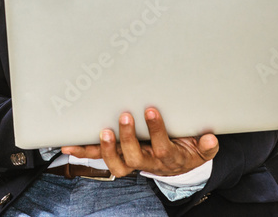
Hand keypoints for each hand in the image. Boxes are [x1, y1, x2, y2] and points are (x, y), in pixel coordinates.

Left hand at [60, 107, 217, 177]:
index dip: (156, 130)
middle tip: (125, 115)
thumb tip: (210, 138)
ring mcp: (131, 160)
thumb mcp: (201, 151)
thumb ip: (206, 146)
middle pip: (135, 157)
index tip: (150, 110)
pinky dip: (84, 152)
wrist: (177, 167)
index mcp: (167, 157)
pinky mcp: (118, 157)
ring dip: (106, 149)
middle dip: (128, 137)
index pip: (161, 146)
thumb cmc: (186, 151)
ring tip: (102, 131)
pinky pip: (99, 158)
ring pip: (117, 162)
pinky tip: (68, 146)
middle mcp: (147, 161)